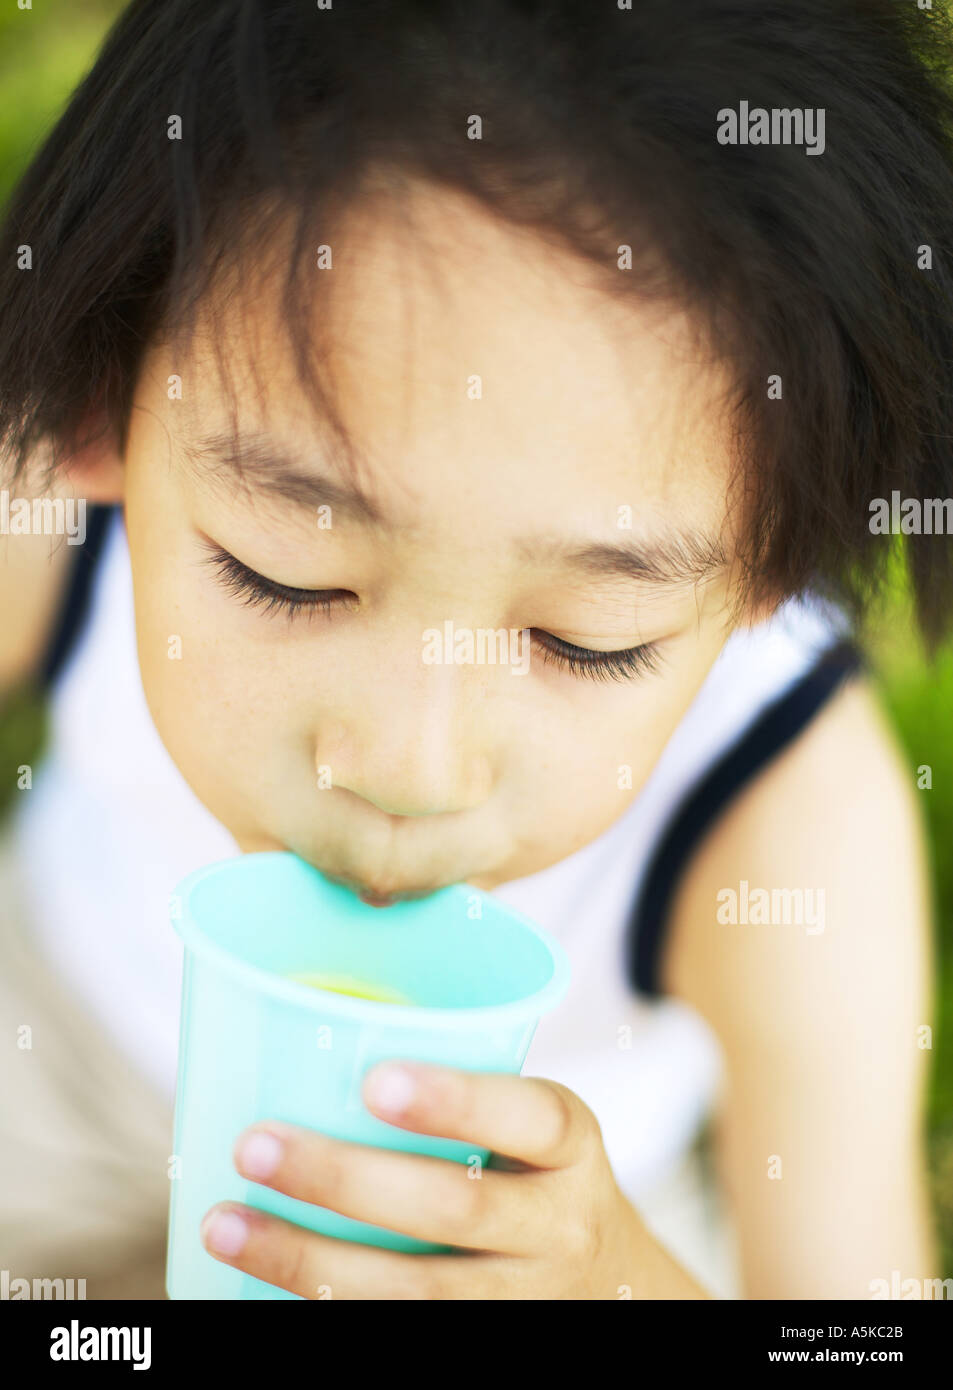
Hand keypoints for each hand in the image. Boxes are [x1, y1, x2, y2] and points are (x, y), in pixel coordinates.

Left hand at [198, 1061, 651, 1298]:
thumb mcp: (534, 1127)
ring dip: (308, 1259)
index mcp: (571, 1147)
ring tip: (225, 1223)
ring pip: (414, 1293)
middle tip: (254, 1145)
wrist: (611, 1287)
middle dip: (346, 1180)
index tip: (372, 1078)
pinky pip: (400, 1334)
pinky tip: (257, 1289)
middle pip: (454, 1209)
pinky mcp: (486, 1345)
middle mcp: (560, 1227)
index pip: (531, 1117)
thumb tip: (306, 1031)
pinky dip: (325, 1311)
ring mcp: (525, 1302)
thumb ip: (460, 1094)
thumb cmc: (536, 1175)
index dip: (455, 1099)